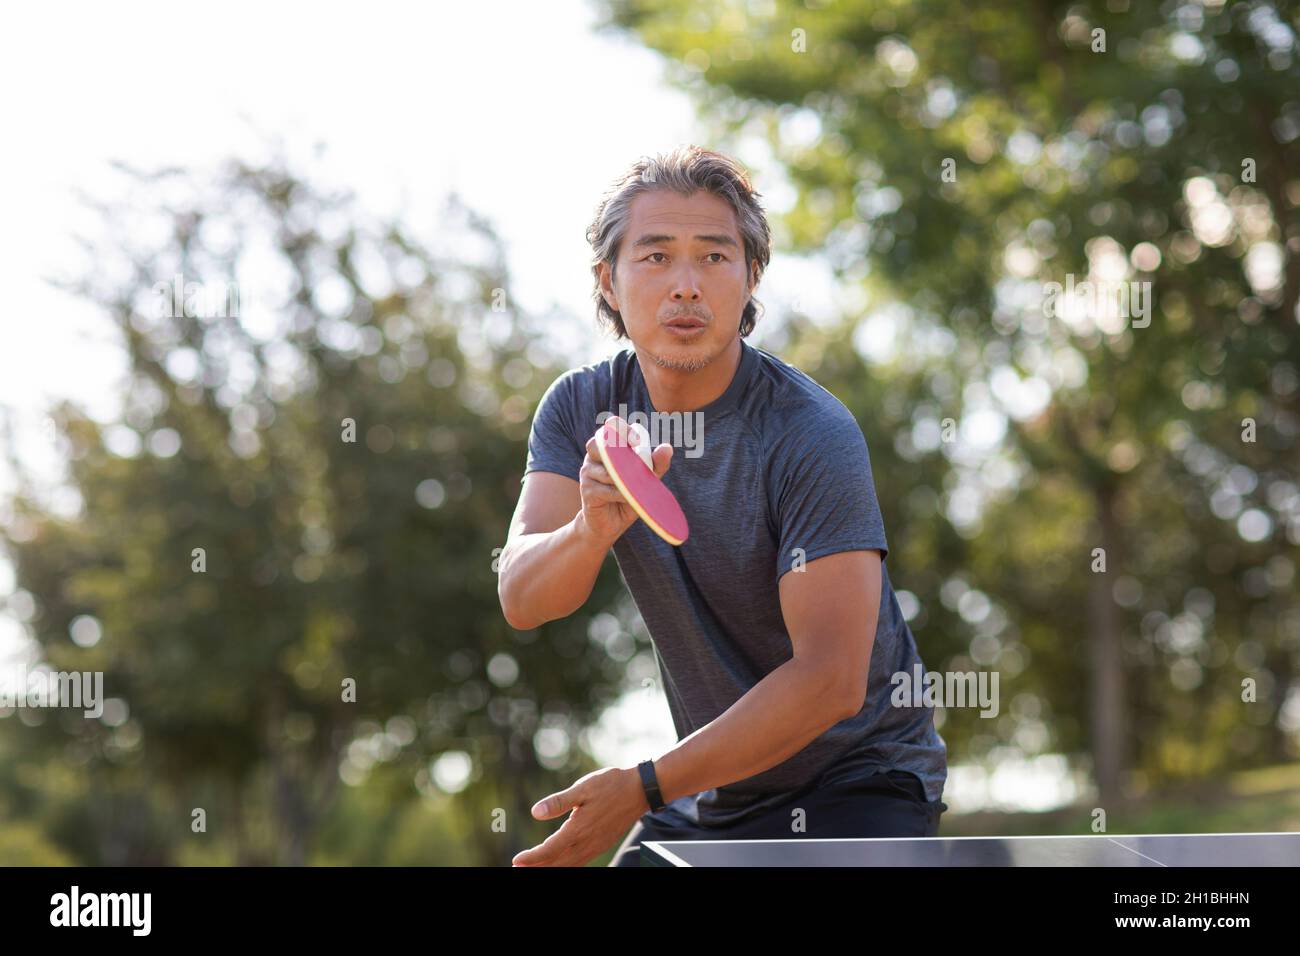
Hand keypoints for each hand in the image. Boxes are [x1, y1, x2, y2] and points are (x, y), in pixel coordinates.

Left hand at [512, 766, 647, 866]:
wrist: (641, 790)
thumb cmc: (611, 785)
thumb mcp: (583, 787)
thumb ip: (559, 801)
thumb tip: (535, 812)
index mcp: (579, 828)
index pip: (550, 849)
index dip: (532, 857)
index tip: (517, 860)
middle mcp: (587, 842)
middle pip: (558, 862)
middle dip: (538, 867)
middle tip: (518, 869)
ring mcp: (596, 845)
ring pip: (569, 864)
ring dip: (551, 867)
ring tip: (535, 868)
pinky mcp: (602, 844)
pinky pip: (580, 861)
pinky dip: (566, 865)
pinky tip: (560, 862)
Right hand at [578, 416, 672, 546]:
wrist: (609, 524)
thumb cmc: (627, 496)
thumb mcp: (645, 480)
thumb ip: (655, 464)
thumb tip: (667, 447)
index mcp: (608, 448)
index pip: (612, 428)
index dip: (624, 429)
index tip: (639, 440)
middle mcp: (594, 457)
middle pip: (597, 442)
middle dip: (616, 447)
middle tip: (637, 453)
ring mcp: (587, 473)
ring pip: (606, 469)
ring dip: (625, 478)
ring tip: (636, 487)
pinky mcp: (587, 491)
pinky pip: (605, 489)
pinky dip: (620, 494)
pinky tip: (627, 498)